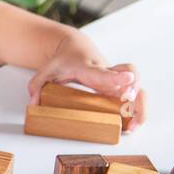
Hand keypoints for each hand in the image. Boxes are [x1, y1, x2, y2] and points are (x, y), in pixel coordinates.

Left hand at [27, 33, 146, 130]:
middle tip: (129, 101)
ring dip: (140, 106)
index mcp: (88, 67)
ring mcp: (117, 81)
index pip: (101, 71)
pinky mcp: (121, 89)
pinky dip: (139, 111)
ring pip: (138, 86)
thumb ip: (37, 84)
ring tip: (133, 125)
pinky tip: (133, 125)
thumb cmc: (64, 61)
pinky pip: (137, 98)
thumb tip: (34, 103)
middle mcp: (107, 72)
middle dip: (134, 87)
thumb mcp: (47, 70)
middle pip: (130, 73)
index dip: (114, 76)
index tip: (126, 79)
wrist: (77, 48)